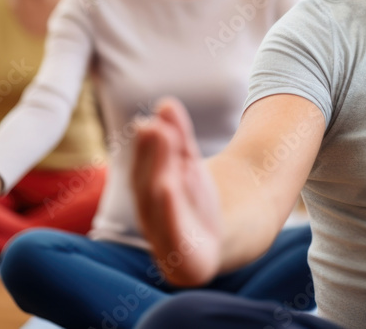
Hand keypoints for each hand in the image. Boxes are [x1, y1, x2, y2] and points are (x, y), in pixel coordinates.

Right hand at [132, 97, 222, 286]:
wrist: (222, 240)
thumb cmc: (195, 198)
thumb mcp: (189, 163)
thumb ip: (178, 137)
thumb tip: (165, 102)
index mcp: (145, 197)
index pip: (143, 171)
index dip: (146, 149)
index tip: (150, 123)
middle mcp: (150, 220)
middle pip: (149, 186)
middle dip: (153, 158)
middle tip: (155, 128)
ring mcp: (166, 243)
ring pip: (160, 208)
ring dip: (160, 180)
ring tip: (162, 155)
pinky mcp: (186, 263)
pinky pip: (175, 239)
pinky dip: (170, 216)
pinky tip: (170, 189)